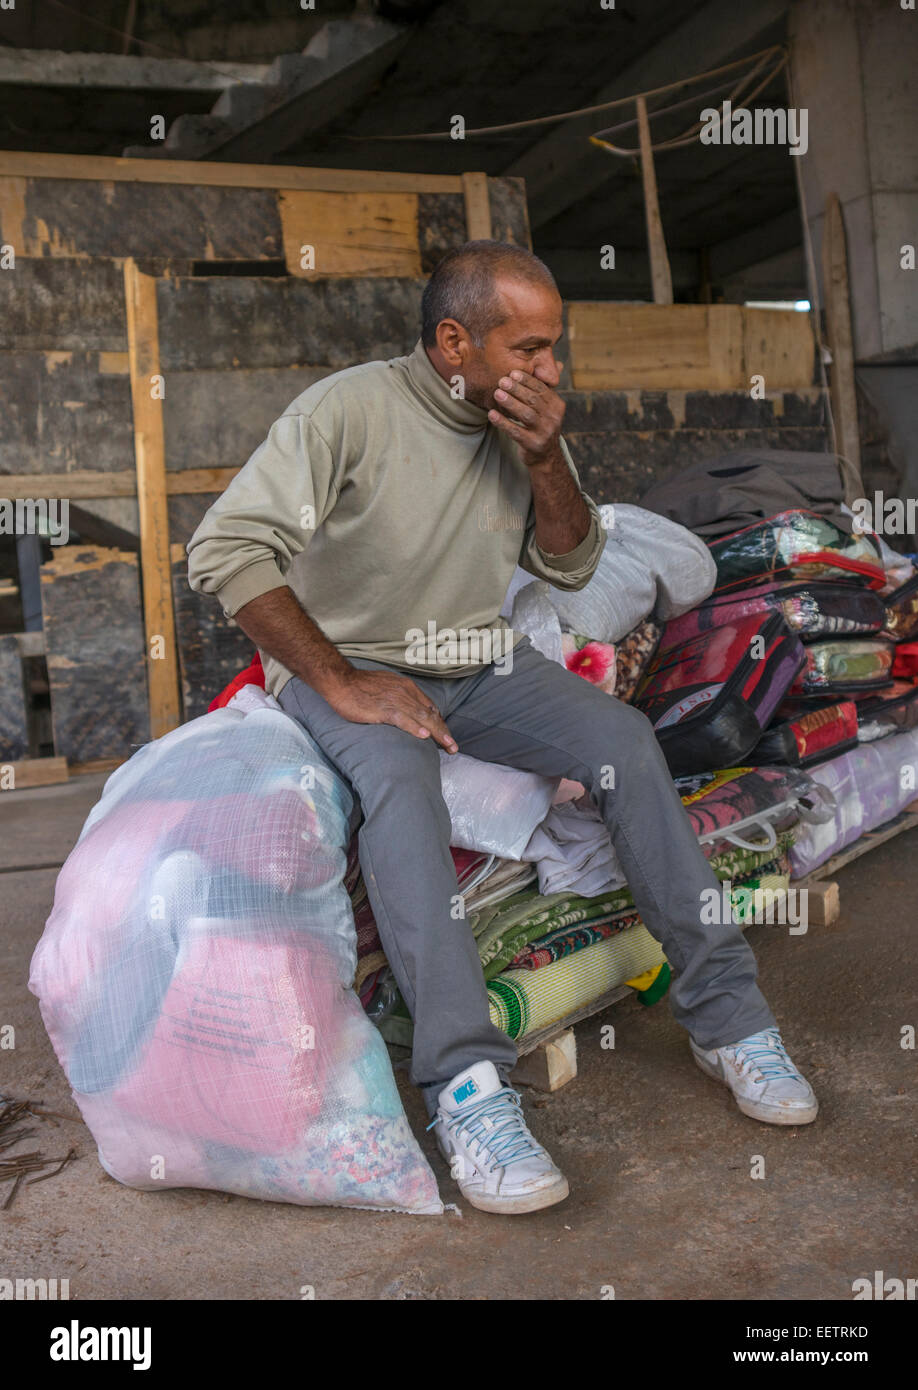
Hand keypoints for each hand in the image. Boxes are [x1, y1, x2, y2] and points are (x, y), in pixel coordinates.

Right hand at [321, 668, 457, 752]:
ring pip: (421, 717)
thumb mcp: (387, 688)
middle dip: (443, 732)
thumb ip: (401, 699)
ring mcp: (395, 700)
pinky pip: (402, 719)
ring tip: (447, 746)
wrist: (340, 681)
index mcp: (407, 688)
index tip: (446, 737)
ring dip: (437, 733)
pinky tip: (424, 736)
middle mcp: (405, 693)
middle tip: (453, 747)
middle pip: (430, 715)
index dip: (440, 723)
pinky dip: (414, 728)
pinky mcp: (383, 709)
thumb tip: (411, 713)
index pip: (429, 708)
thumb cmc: (360, 687)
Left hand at [488, 368, 565, 465]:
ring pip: (526, 415)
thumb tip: (534, 363)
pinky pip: (516, 431)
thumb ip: (540, 390)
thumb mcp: (546, 408)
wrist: (546, 456)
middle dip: (517, 389)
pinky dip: (503, 422)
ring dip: (510, 403)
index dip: (527, 380)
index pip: (541, 389)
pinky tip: (492, 414)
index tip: (512, 373)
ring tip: (497, 394)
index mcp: (557, 405)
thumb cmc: (540, 425)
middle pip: (534, 400)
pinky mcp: (533, 444)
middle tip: (502, 381)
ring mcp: (544, 432)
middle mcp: (553, 418)